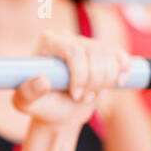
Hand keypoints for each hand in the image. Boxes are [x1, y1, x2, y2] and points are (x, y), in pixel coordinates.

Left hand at [12, 31, 131, 125]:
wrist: (60, 112)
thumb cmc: (42, 106)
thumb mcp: (26, 104)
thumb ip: (27, 93)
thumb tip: (42, 81)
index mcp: (48, 42)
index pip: (74, 50)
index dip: (81, 74)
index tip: (76, 95)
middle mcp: (68, 38)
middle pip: (94, 52)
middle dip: (94, 81)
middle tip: (82, 99)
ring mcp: (88, 44)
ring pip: (109, 55)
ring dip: (105, 81)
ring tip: (91, 96)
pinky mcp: (104, 53)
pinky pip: (121, 56)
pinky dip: (123, 71)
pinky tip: (118, 82)